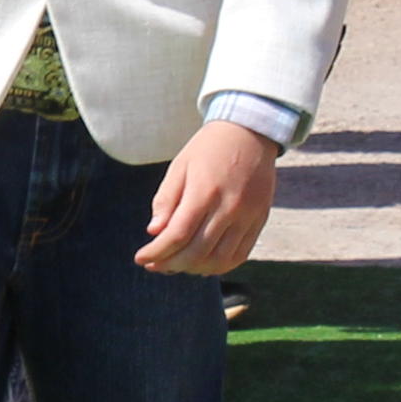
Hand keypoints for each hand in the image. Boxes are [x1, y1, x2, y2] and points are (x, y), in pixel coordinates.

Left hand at [137, 122, 278, 274]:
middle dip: (170, 264)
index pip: (177, 235)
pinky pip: (240, 255)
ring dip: (193, 269)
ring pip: (219, 259)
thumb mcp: (180, 166)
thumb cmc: (209, 149)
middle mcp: (229, 207)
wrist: (250, 132)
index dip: (157, 252)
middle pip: (197, 252)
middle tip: (154, 265)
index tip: (141, 259)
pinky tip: (202, 265)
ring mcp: (248, 216)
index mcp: (205, 191)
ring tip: (176, 265)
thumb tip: (154, 233)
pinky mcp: (260, 220)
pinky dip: (219, 266)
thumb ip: (166, 200)